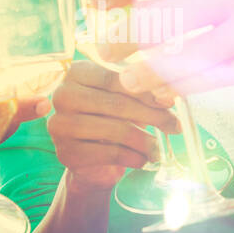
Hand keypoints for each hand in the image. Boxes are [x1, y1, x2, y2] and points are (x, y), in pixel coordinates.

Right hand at [48, 61, 179, 191]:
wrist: (88, 159)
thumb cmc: (109, 119)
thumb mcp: (123, 99)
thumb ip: (141, 93)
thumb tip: (167, 97)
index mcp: (75, 73)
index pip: (115, 79)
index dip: (146, 91)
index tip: (170, 102)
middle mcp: (62, 96)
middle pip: (117, 104)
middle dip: (151, 115)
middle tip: (173, 125)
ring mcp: (60, 125)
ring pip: (115, 130)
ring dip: (144, 141)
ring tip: (159, 147)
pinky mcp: (66, 152)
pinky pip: (110, 153)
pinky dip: (133, 158)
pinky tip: (143, 159)